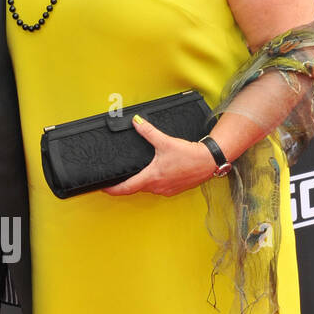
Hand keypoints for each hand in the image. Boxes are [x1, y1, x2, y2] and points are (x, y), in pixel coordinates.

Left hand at [101, 115, 216, 197]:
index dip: (113, 189)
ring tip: (134, 176)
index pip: (126, 188)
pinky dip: (153, 183)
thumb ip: (149, 132)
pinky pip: (158, 188)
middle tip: (116, 180)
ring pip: (147, 188)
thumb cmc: (189, 155)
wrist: (209, 161)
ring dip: (140, 183)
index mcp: (152, 177)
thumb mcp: (166, 141)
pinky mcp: (174, 190)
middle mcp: (157, 187)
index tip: (104, 188)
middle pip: (135, 188)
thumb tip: (137, 122)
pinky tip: (154, 175)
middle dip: (126, 184)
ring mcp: (166, 190)